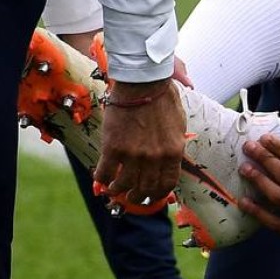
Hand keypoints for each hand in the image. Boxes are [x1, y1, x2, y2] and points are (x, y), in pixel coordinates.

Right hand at [93, 79, 184, 206]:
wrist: (142, 82)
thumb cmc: (162, 98)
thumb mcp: (178, 125)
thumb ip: (174, 146)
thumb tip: (171, 160)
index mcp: (173, 152)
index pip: (167, 184)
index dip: (158, 194)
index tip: (152, 196)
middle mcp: (155, 157)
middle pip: (146, 188)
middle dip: (138, 196)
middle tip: (132, 196)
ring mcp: (134, 153)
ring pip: (125, 185)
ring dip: (119, 191)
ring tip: (115, 190)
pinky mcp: (113, 147)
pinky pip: (106, 172)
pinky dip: (102, 179)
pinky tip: (101, 178)